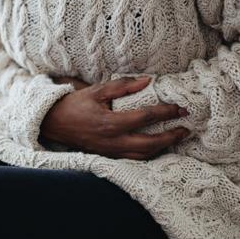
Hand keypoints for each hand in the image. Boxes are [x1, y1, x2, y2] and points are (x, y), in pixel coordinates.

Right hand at [40, 76, 189, 159]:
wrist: (54, 123)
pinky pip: (133, 158)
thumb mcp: (97, 90)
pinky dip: (148, 154)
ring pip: (143, 155)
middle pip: (150, 144)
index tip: (180, 108)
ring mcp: (110, 151)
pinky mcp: (107, 156)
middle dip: (171, 137)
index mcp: (111, 123)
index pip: (146, 117)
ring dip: (162, 148)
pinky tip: (156, 147)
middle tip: (185, 129)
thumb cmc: (74, 105)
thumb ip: (123, 86)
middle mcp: (113, 141)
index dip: (166, 113)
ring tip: (175, 138)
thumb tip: (148, 81)